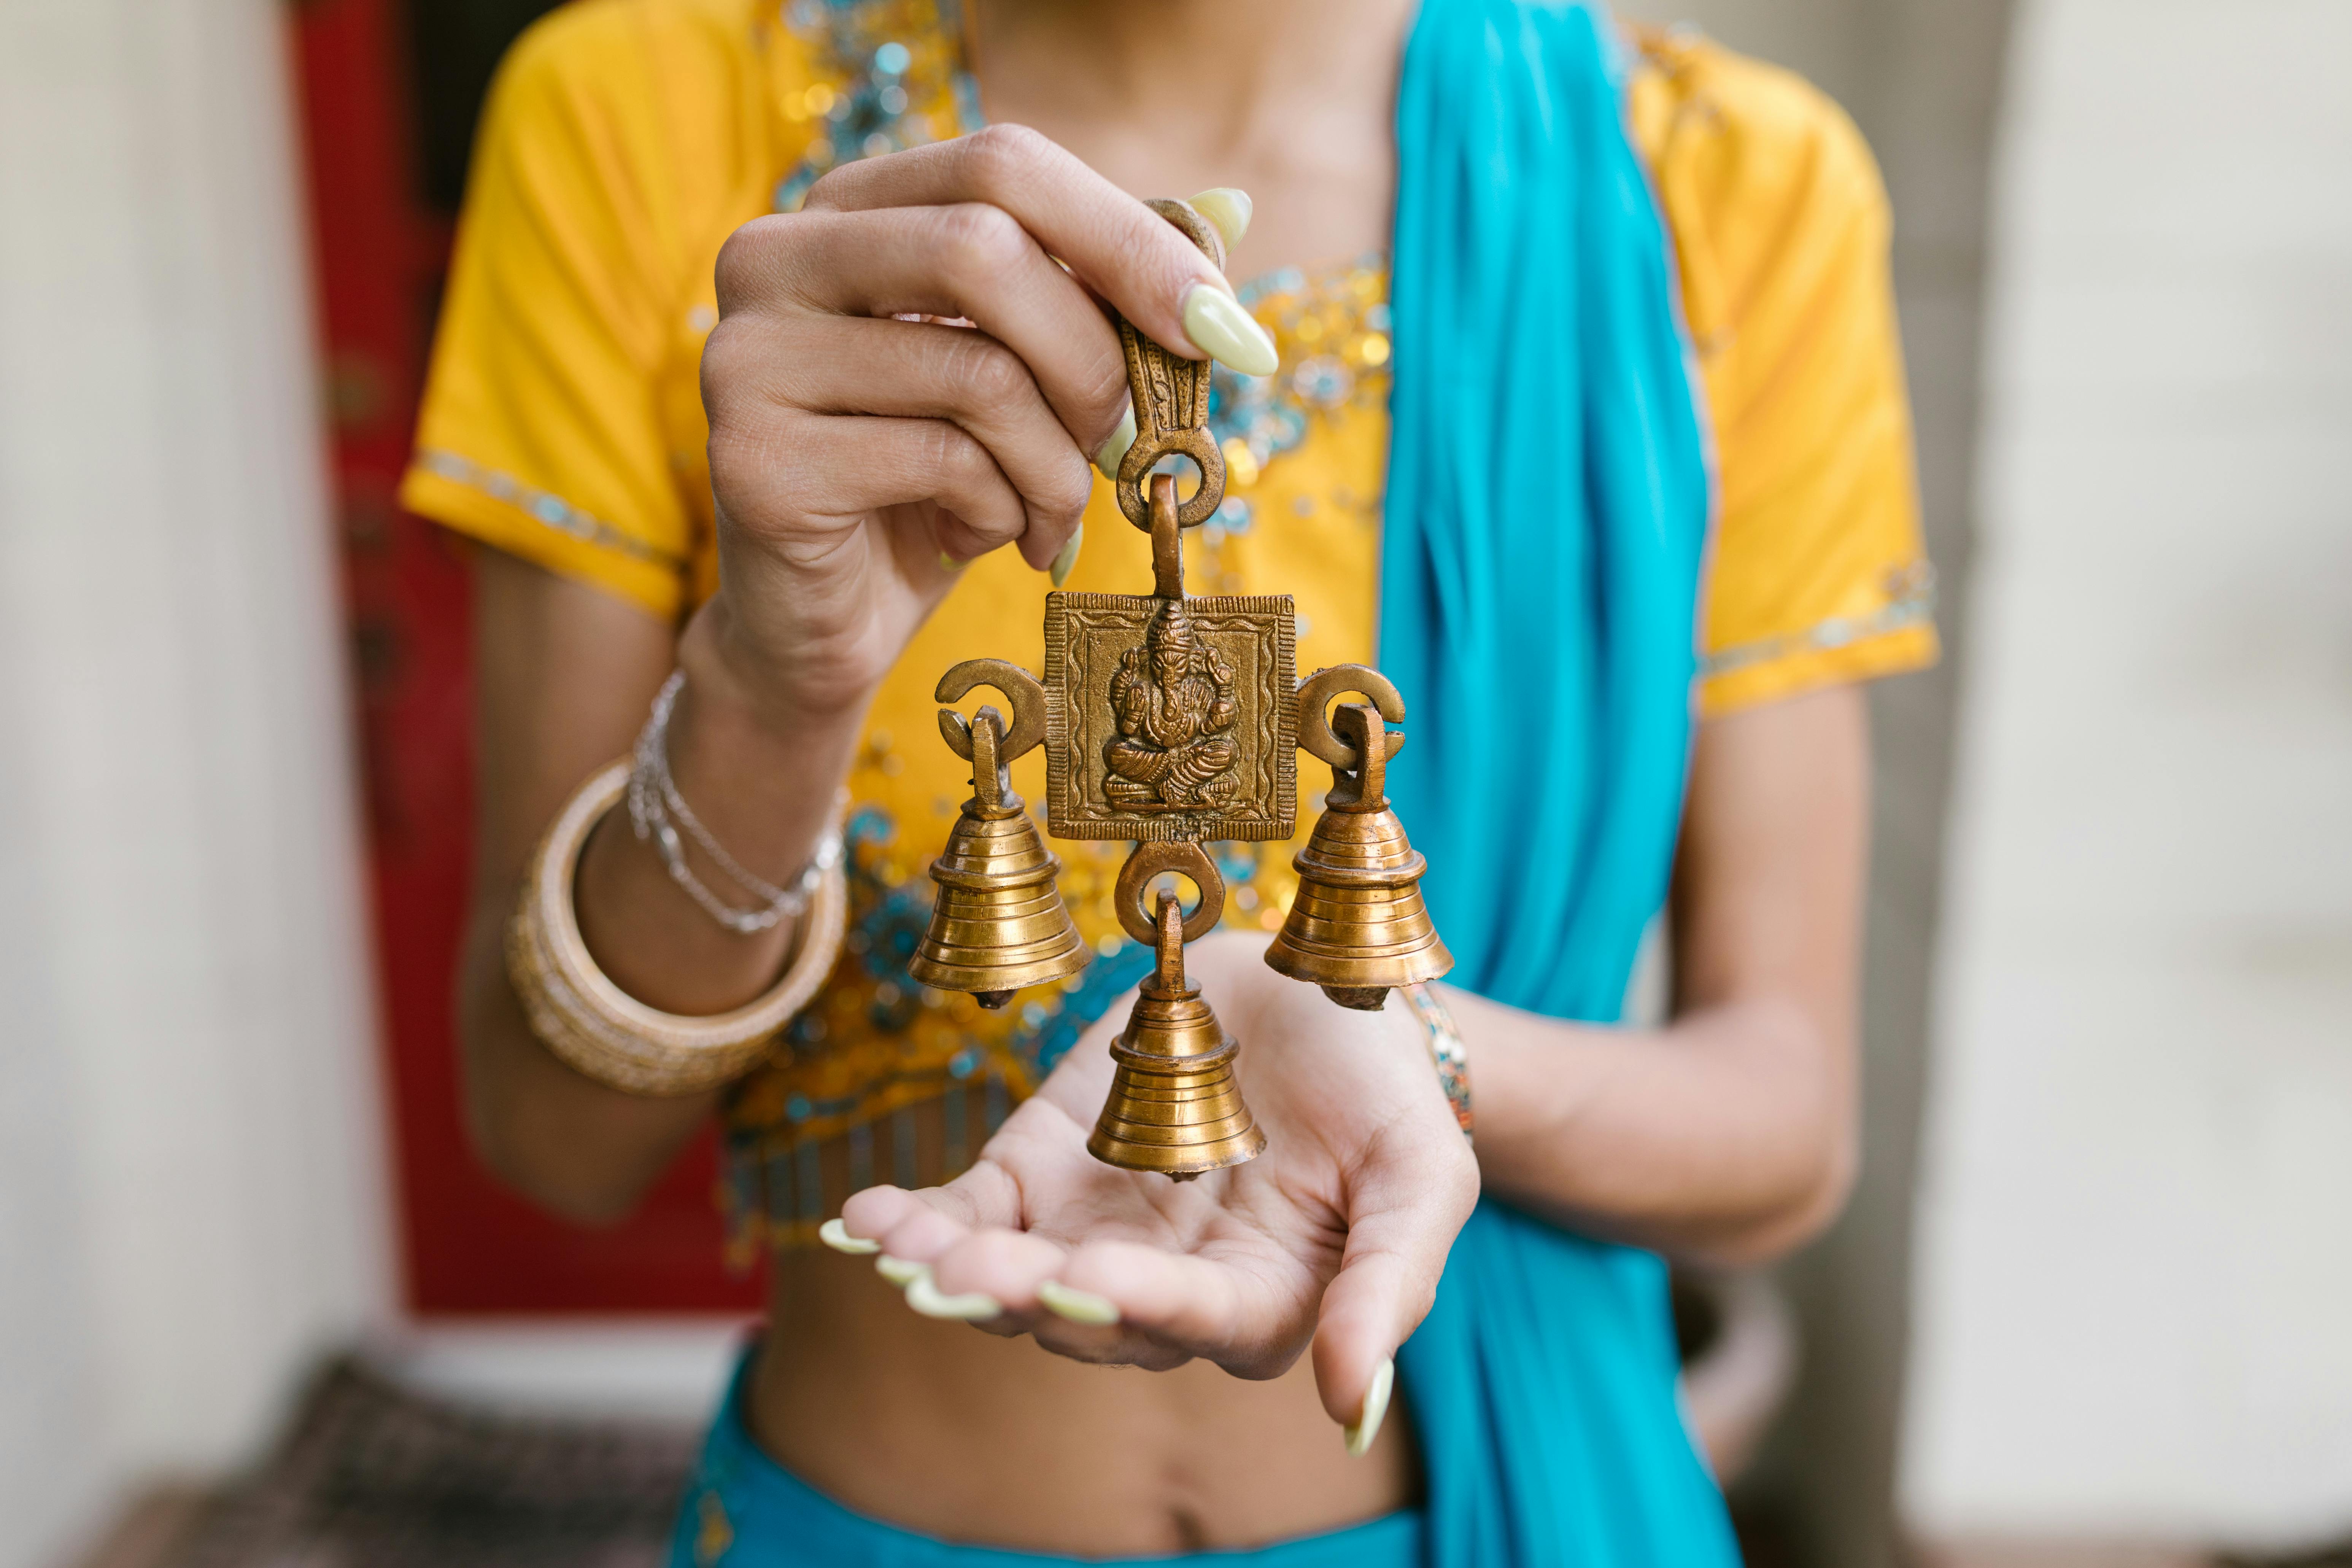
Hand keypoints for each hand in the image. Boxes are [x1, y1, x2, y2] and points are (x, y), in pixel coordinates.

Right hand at [692, 125, 1276, 722]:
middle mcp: (772, 258)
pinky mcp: (755, 460)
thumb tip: (1232, 210)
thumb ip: (1102, 285)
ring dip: (1055, 467)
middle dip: (1094, 361)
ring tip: (1044, 514)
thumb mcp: (1024, 370)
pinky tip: (977, 540)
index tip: (1222, 328)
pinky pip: (942, 462)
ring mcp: (748, 357)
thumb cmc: (935, 483)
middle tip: (1119, 445)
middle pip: (987, 250)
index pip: (1003, 165)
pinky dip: (998, 513)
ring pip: (979, 374)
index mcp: (844, 210)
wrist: (824, 619)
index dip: (1128, 241)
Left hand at [834, 932, 1479, 1444]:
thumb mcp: (1422, 1172)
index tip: (1091, 1276)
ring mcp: (1093, 1227)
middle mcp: (1166, 1282)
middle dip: (1026, 1293)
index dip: (1144, 1302)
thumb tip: (1349, 1405)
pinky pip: (967, 1209)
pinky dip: (914, 1218)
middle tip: (969, 1271)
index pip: (1199, 1321)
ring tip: (903, 1248)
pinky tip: (865, 1216)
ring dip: (954, 1265)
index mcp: (1263, 1299)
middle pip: (1086, 1313)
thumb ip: (1391, 1285)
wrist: (1321, 984)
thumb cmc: (1387, 1088)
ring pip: (1013, 1272)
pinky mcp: (1039, 1170)